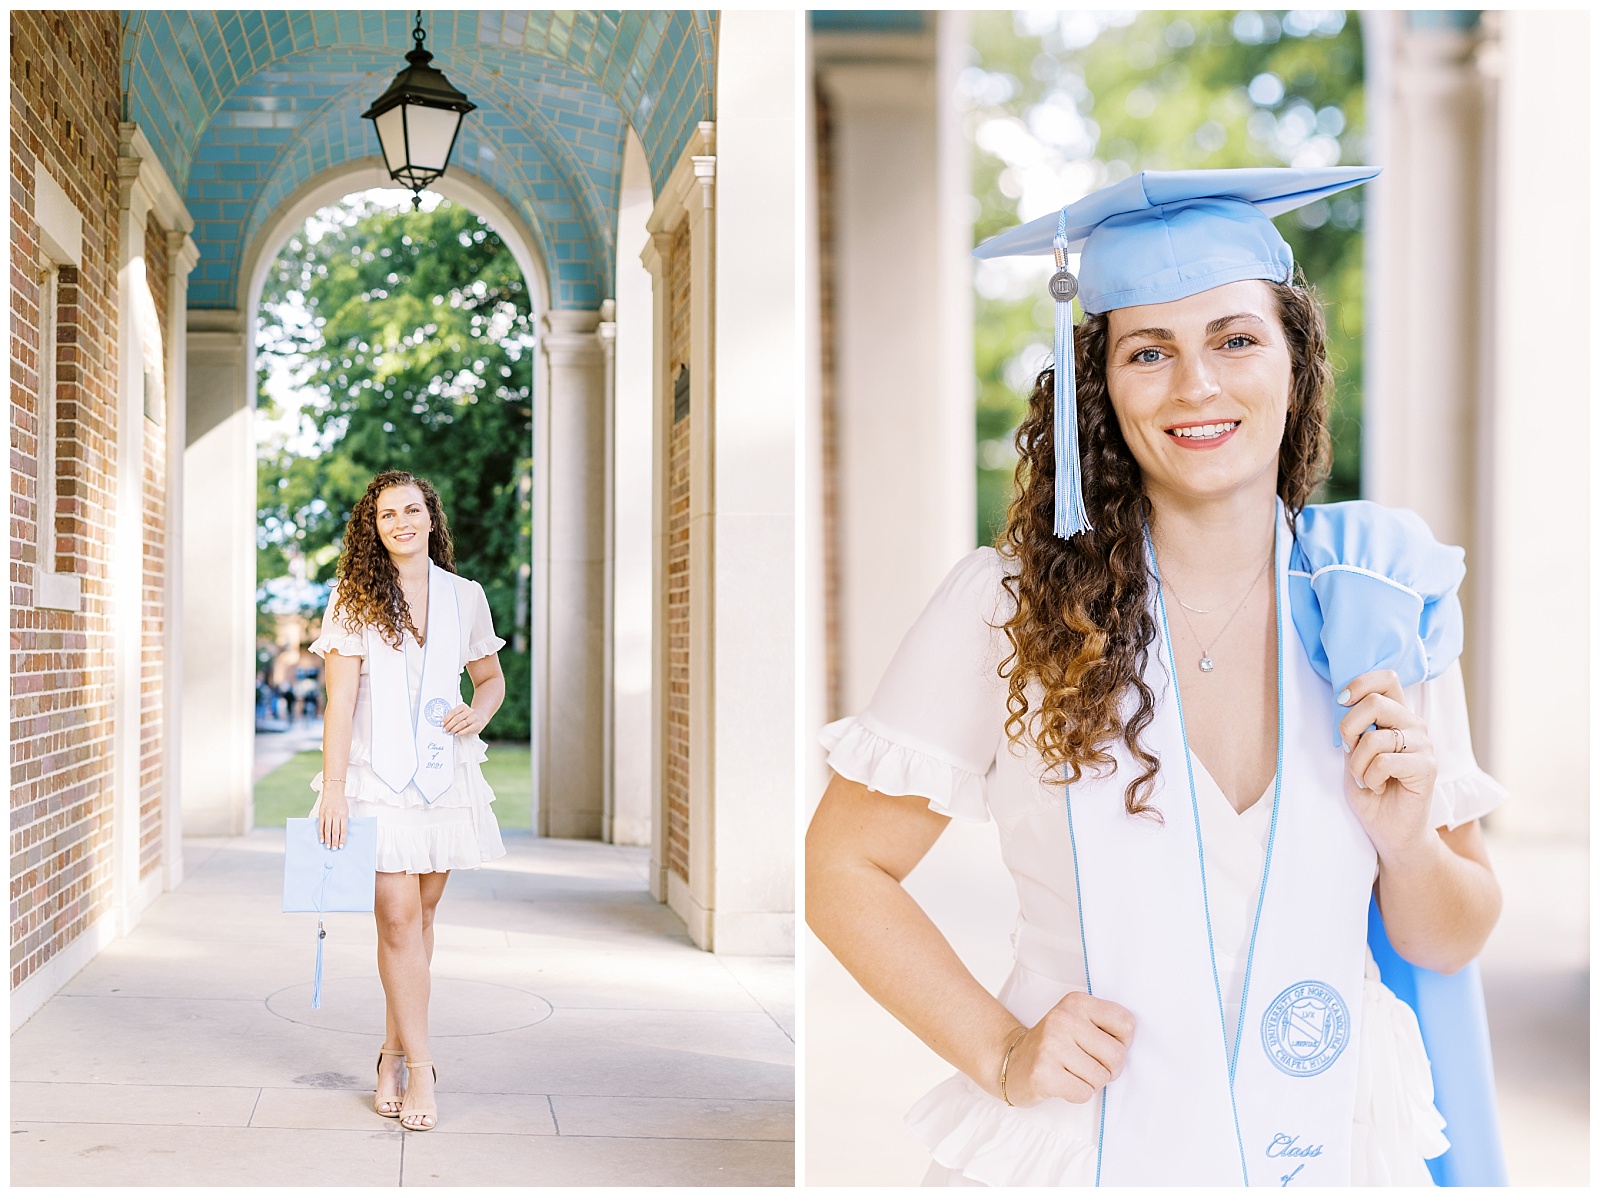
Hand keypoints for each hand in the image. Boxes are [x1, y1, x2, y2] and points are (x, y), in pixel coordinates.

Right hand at [318, 786, 349, 849]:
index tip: (341, 846)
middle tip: (334, 849)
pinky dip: (321, 834)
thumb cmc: (341, 803)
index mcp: (344, 815)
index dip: (342, 839)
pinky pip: (321, 826)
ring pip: (327, 830)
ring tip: (328, 846)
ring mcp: (328, 815)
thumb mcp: (346, 811)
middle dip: (335, 841)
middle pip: (335, 831)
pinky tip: (322, 840)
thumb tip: (342, 835)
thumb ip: (344, 821)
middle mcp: (336, 815)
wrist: (333, 792)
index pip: (343, 829)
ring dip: (328, 839)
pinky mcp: (321, 814)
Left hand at [441, 702, 487, 736]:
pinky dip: (461, 732)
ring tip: (450, 732)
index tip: (442, 724)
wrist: (481, 716)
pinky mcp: (477, 725)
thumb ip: (454, 716)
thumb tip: (444, 724)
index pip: (453, 712)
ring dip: (454, 729)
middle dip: (449, 725)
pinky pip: (468, 729)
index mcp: (463, 707)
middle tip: (445, 730)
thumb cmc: (467, 716)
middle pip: (457, 718)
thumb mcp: (461, 713)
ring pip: (462, 724)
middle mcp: (469, 711)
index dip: (446, 718)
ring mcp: (474, 718)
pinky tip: (457, 734)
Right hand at [999, 990, 1134, 1106]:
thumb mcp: (1079, 1022)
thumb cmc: (1055, 1045)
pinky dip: (1077, 1093)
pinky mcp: (1043, 1073)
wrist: (1012, 1061)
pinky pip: (1084, 1093)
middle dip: (1107, 1069)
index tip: (1102, 1045)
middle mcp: (1063, 1019)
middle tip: (1086, 1064)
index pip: (1126, 1023)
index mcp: (1077, 1002)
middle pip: (1117, 1055)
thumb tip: (1131, 1048)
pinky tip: (1061, 1082)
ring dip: (1090, 1082)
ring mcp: (1051, 1045)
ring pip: (1101, 1077)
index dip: (1121, 1042)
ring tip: (1070, 1072)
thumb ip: (1106, 1026)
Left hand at [1337, 669, 1437, 861]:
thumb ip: (1354, 728)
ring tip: (1365, 778)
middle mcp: (1414, 724)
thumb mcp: (1353, 753)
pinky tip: (1377, 787)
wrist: (1388, 830)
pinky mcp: (1427, 767)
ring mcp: (1424, 745)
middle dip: (1348, 728)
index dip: (1359, 684)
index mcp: (1397, 715)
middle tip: (1349, 753)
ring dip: (1357, 763)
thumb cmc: (1370, 789)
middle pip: (1375, 702)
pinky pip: (1384, 761)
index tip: (1341, 702)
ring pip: (1375, 737)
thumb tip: (1343, 702)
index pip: (1386, 678)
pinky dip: (1370, 777)